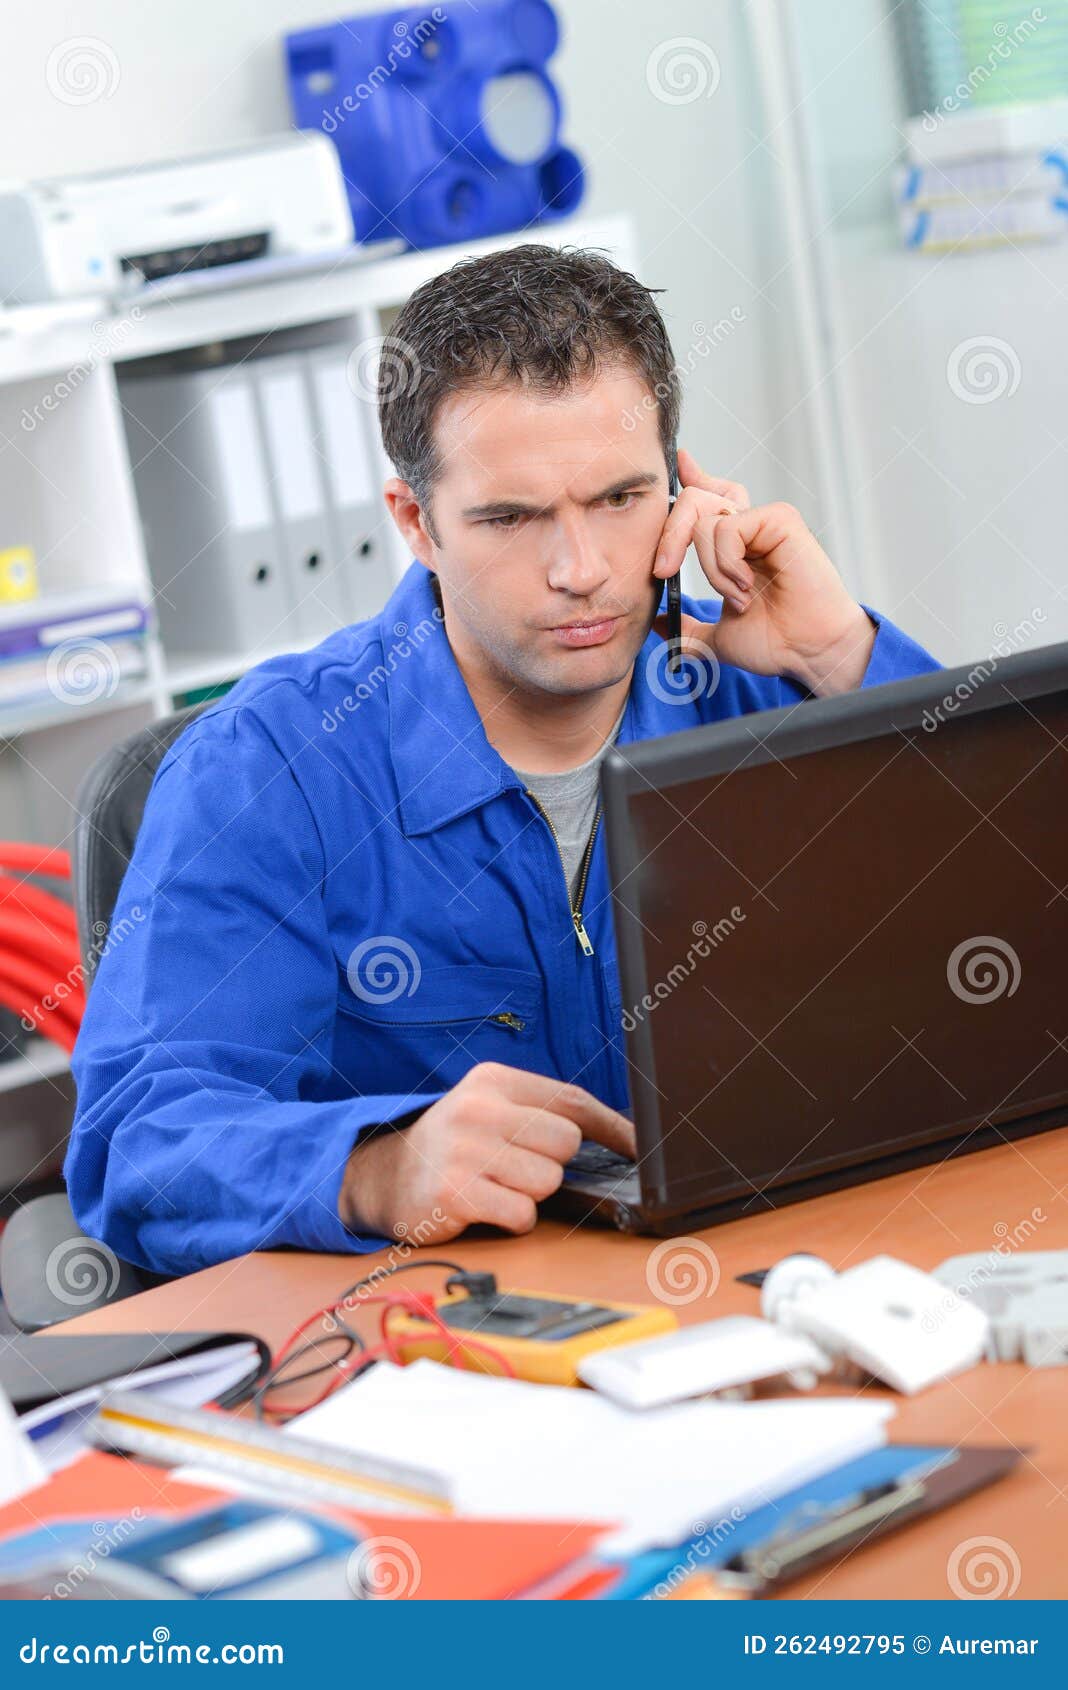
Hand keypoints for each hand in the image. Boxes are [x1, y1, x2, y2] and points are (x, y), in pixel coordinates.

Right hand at [340, 1062, 635, 1241]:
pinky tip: (486, 1207)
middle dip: (551, 1164)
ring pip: (547, 1181)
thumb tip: (620, 1135)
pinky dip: (512, 1220)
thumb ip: (541, 1113)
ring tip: (496, 1186)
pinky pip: (522, 1214)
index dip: (613, 1126)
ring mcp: (464, 1149)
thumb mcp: (491, 1110)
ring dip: (529, 1194)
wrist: (384, 1176)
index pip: (571, 1100)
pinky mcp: (454, 1192)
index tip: (640, 1144)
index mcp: (494, 1080)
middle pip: (565, 1144)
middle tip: (516, 1167)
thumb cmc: (454, 1145)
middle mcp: (479, 1108)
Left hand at [653, 448, 875, 695]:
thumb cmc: (776, 643)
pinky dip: (727, 562)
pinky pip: (728, 528)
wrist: (807, 653)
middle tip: (663, 572)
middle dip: (670, 536)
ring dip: (712, 569)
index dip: (694, 478)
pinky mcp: (780, 519)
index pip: (710, 498)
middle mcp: (750, 527)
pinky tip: (748, 585)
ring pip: (705, 521)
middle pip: (695, 500)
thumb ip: (686, 628)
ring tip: (739, 596)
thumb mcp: (717, 637)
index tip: (680, 461)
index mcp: (737, 545)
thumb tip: (658, 622)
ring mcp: (765, 521)